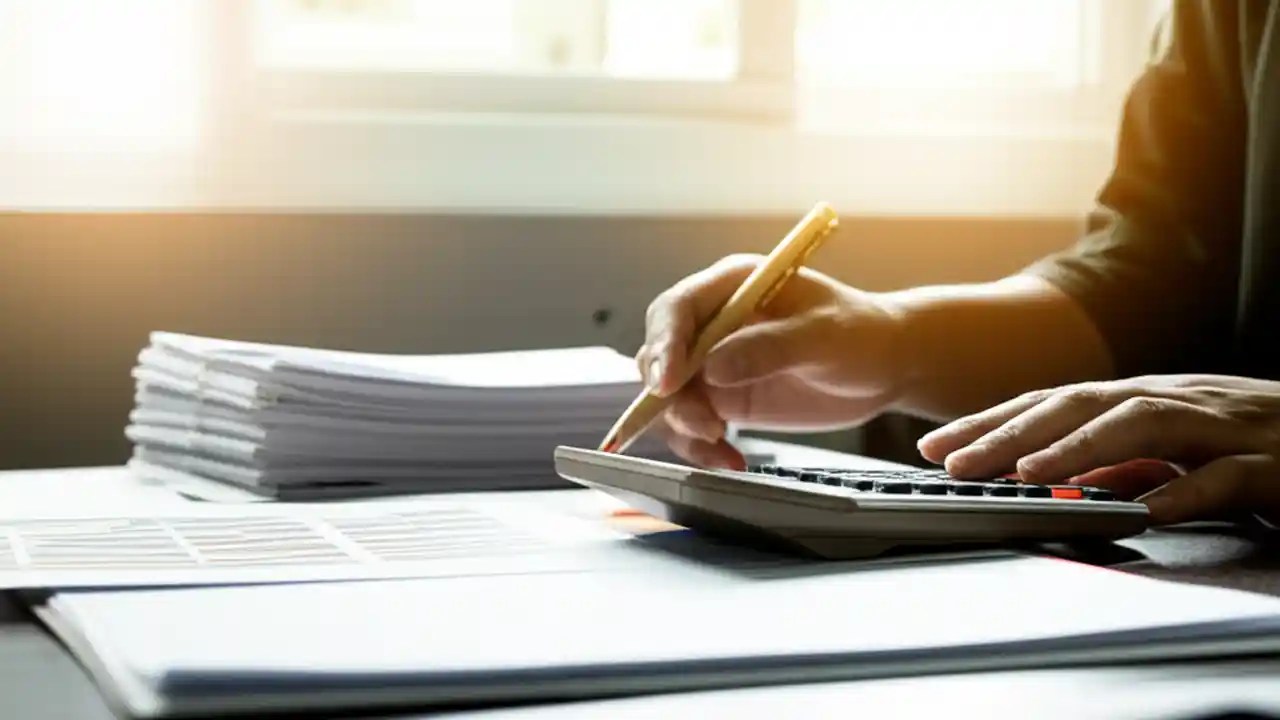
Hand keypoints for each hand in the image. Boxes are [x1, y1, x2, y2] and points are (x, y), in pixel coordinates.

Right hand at [637, 254, 905, 469]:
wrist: (885, 367)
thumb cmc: (859, 334)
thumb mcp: (822, 336)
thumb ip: (768, 349)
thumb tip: (712, 369)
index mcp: (732, 287)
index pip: (677, 309)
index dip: (664, 344)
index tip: (668, 383)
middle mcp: (714, 322)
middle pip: (660, 354)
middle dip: (669, 393)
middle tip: (704, 424)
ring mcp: (715, 362)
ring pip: (669, 396)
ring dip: (684, 425)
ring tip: (722, 445)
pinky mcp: (724, 398)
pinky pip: (692, 424)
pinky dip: (702, 447)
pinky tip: (733, 460)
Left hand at [917, 375, 1279, 524]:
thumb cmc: (1259, 444)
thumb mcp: (1175, 450)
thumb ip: (1121, 460)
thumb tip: (1058, 477)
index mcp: (1146, 399)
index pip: (1052, 404)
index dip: (991, 423)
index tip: (934, 446)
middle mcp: (1175, 401)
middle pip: (1079, 405)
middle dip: (1010, 433)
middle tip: (954, 463)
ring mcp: (1222, 426)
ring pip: (1141, 426)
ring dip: (1078, 450)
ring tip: (1027, 476)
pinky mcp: (1272, 463)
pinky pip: (1223, 476)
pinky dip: (1182, 491)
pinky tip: (1146, 511)